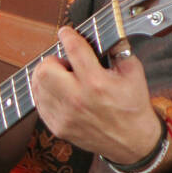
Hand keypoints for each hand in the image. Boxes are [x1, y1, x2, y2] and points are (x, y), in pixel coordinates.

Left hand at [31, 26, 161, 164]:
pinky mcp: (58, 127)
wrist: (132, 142)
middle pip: (45, 69)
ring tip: (61, 78)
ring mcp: (65, 116)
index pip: (74, 50)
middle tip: (63, 64)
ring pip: (38, 86)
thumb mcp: (134, 73)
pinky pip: (39, 104)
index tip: (66, 32)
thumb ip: (119, 49)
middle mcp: (78, 99)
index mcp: (97, 83)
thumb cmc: (132, 106)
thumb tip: (108, 31)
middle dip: (52, 60)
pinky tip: (58, 92)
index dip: (68, 36)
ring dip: (46, 77)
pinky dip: (45, 94)